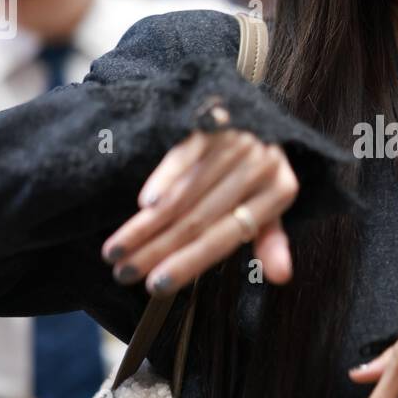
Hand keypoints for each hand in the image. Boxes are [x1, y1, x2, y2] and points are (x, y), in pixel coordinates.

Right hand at [101, 125, 297, 294]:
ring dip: (146, 225)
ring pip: (183, 194)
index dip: (189, 263)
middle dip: (157, 250)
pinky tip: (141, 204)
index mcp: (279, 191)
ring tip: (115, 250)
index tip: (156, 286)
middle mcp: (258, 166)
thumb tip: (282, 277)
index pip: (224, 237)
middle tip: (124, 273)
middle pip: (197, 219)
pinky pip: (181, 158)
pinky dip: (161, 180)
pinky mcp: (211, 124)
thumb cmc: (260, 171)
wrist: (257, 111)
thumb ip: (272, 240)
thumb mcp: (273, 203)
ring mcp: (233, 142)